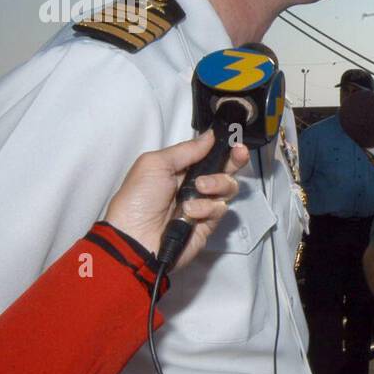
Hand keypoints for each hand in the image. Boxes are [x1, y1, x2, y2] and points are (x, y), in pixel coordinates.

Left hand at [103, 130, 248, 271]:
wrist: (134, 238)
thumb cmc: (138, 199)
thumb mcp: (155, 164)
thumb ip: (186, 150)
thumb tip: (209, 136)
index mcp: (179, 169)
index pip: (208, 155)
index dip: (223, 147)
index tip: (234, 141)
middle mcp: (194, 185)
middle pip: (225, 170)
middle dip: (235, 160)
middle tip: (239, 153)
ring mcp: (202, 205)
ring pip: (227, 188)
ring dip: (217, 183)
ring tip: (199, 188)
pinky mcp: (207, 224)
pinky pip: (220, 209)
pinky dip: (207, 208)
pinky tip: (190, 212)